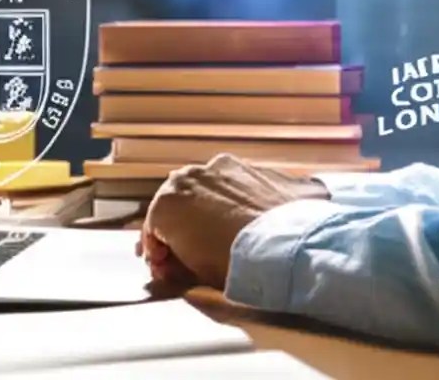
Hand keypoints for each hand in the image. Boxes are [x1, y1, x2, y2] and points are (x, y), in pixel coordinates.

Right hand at [135, 154, 329, 288]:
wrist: (285, 247)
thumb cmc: (235, 262)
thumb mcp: (194, 273)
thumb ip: (175, 265)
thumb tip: (171, 265)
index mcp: (166, 202)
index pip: (153, 228)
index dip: (159, 252)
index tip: (166, 267)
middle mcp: (190, 175)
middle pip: (179, 203)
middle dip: (182, 225)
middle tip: (193, 252)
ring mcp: (222, 167)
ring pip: (207, 189)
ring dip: (209, 208)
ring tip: (225, 233)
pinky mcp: (254, 166)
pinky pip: (236, 185)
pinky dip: (237, 199)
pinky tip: (248, 219)